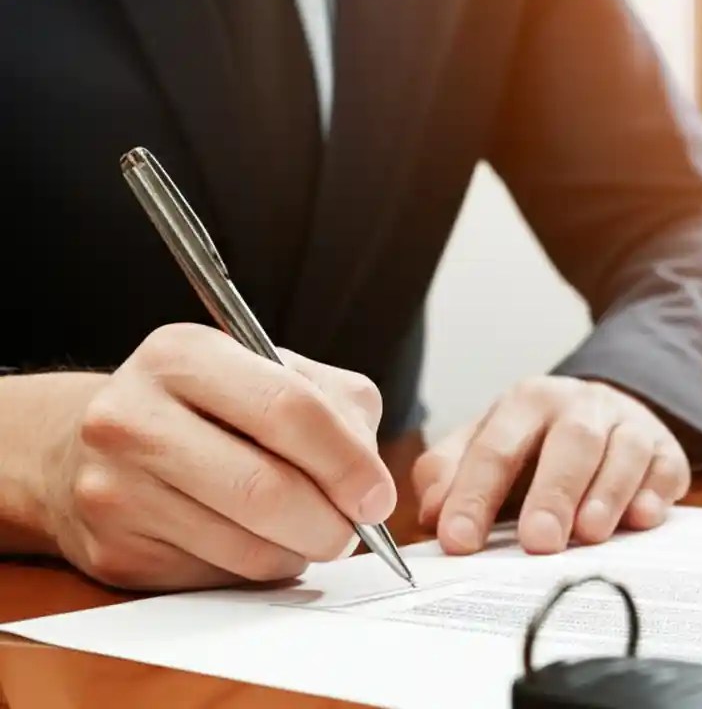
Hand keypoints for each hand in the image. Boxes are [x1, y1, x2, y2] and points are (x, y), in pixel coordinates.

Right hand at [38, 323, 394, 589]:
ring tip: (304, 530)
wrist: (90, 447)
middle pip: (266, 490)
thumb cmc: (210, 407)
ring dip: (299, 551)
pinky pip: (220, 578)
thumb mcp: (274, 373)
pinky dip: (258, 567)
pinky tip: (252, 540)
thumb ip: (338, 409)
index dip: (348, 462)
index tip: (378, 497)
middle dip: (331, 523)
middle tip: (353, 529)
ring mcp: (115, 490)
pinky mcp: (116, 552)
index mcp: (184, 355)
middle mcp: (133, 418)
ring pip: (248, 548)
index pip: (289, 410)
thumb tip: (371, 485)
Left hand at [413, 376, 689, 554]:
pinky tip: (641, 519)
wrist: (602, 414)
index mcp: (526, 402)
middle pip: (569, 442)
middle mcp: (580, 405)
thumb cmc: (535, 444)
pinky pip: (666, 467)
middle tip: (539, 541)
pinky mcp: (666, 448)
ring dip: (607, 493)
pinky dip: (654, 493)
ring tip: (589, 534)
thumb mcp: (486, 446)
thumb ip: (448, 475)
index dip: (474, 495)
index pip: (495, 449)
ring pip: (624, 450)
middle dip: (553, 493)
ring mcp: (629, 423)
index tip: (459, 541)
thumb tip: (433, 514)